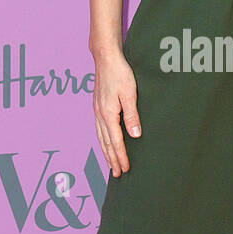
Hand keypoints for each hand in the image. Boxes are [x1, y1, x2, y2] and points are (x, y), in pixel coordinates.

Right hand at [92, 48, 141, 176]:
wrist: (105, 58)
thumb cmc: (120, 73)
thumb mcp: (130, 94)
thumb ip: (132, 115)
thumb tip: (135, 135)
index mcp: (108, 114)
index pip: (116, 141)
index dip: (121, 156)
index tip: (126, 169)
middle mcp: (100, 115)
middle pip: (106, 143)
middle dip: (112, 159)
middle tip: (118, 174)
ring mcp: (97, 111)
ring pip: (101, 138)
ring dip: (106, 152)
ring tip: (111, 164)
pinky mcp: (98, 107)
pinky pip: (99, 129)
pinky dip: (102, 141)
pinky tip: (105, 143)